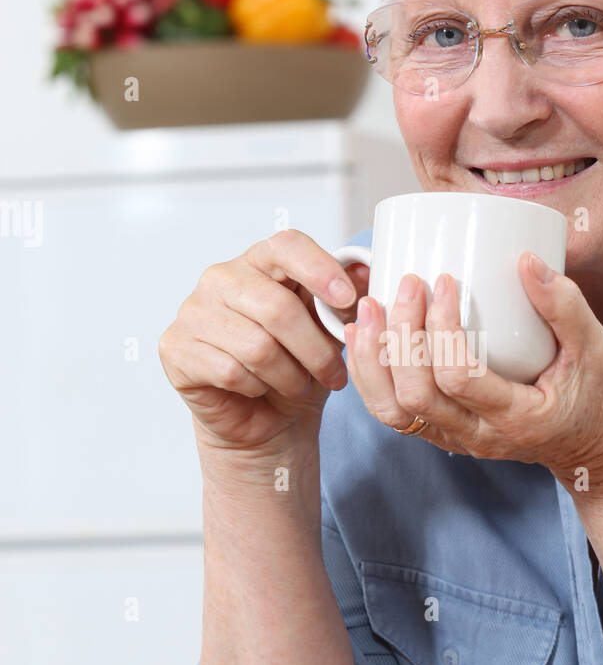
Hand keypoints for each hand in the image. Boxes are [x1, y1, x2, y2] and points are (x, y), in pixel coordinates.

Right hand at [159, 229, 368, 454]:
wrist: (265, 419)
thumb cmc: (296, 368)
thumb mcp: (331, 333)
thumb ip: (345, 300)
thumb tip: (365, 269)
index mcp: (259, 262)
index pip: (286, 245)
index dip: (319, 269)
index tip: (346, 298)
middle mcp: (221, 279)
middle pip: (277, 308)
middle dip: (316, 350)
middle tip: (334, 374)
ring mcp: (193, 311)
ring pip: (257, 347)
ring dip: (289, 375)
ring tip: (296, 383)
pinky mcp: (176, 348)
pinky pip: (230, 371)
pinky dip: (257, 388)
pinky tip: (259, 389)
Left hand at [344, 254, 602, 492]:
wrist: (598, 451)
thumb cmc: (600, 396)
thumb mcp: (595, 348)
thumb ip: (564, 304)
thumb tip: (526, 259)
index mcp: (517, 418)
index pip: (458, 378)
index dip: (440, 329)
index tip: (445, 281)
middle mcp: (479, 437)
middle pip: (414, 396)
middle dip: (399, 337)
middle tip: (405, 285)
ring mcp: (458, 440)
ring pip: (394, 412)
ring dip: (373, 362)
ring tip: (369, 311)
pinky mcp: (446, 433)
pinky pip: (396, 413)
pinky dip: (372, 378)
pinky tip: (366, 339)